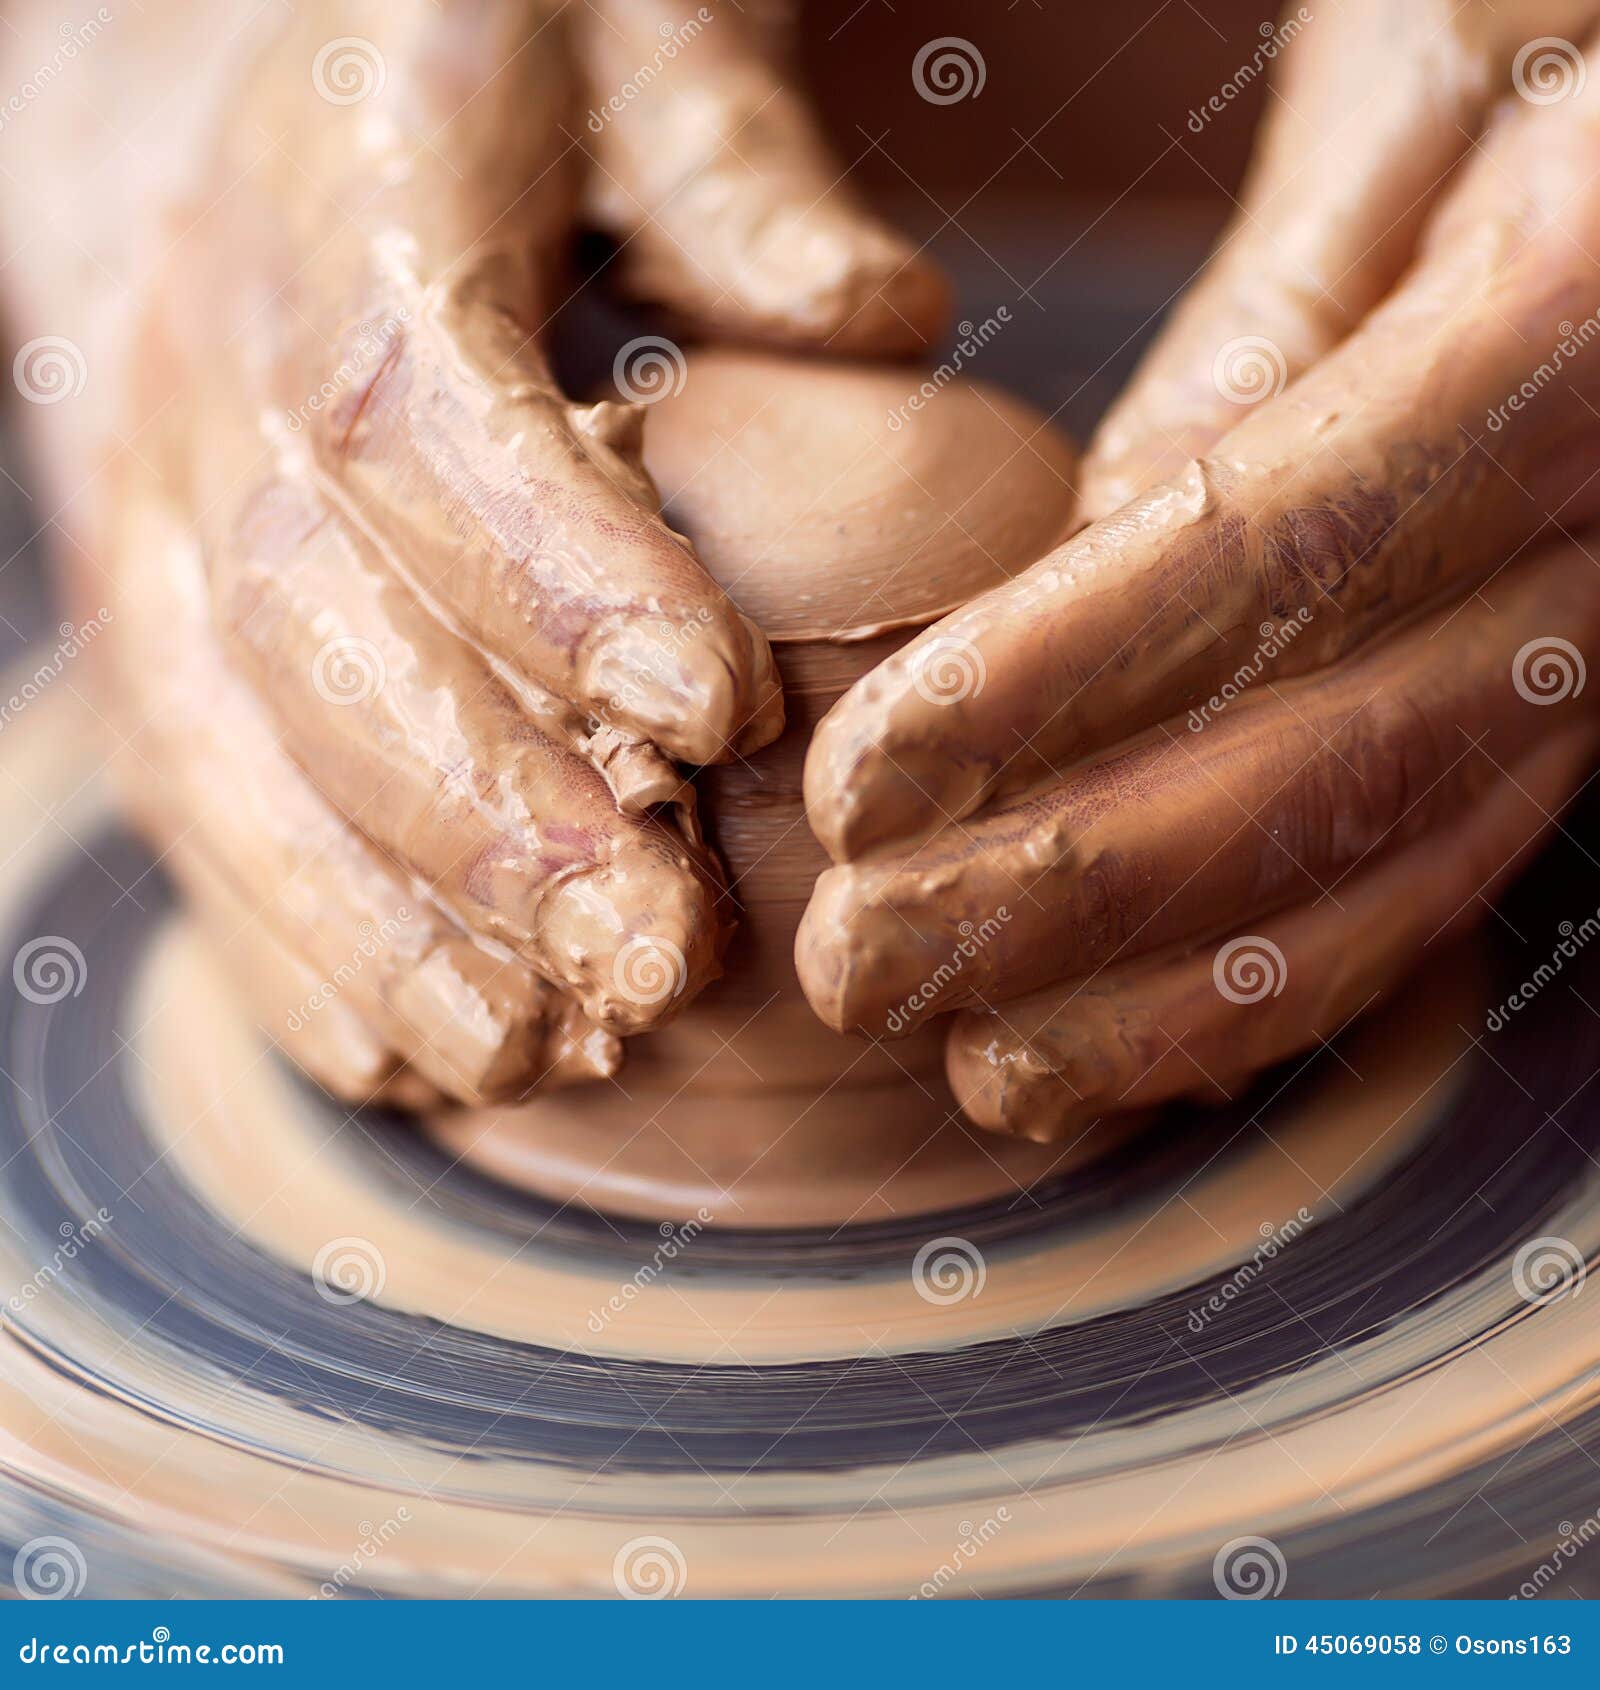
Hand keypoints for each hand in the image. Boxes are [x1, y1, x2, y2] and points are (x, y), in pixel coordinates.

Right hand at [2, 0, 942, 1103]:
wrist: (214, 86)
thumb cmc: (473, 58)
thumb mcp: (621, 36)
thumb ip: (733, 169)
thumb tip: (882, 324)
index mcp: (342, 201)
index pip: (423, 414)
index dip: (557, 576)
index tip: (713, 720)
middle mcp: (201, 366)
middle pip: (318, 627)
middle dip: (487, 819)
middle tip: (657, 962)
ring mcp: (141, 507)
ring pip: (227, 746)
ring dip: (379, 926)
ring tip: (532, 1053)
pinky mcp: (146, 618)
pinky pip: (190, 791)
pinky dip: (288, 940)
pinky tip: (401, 1058)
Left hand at [799, 2, 1599, 1140]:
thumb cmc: (1570, 36)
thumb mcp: (1426, 74)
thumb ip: (1276, 313)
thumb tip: (1115, 523)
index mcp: (1563, 333)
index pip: (1263, 547)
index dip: (1046, 688)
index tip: (861, 785)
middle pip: (1317, 758)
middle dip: (1069, 893)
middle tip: (862, 965)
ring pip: (1388, 869)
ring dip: (1168, 1000)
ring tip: (976, 1072)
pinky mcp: (1581, 710)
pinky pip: (1442, 878)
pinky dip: (1288, 989)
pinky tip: (1136, 1054)